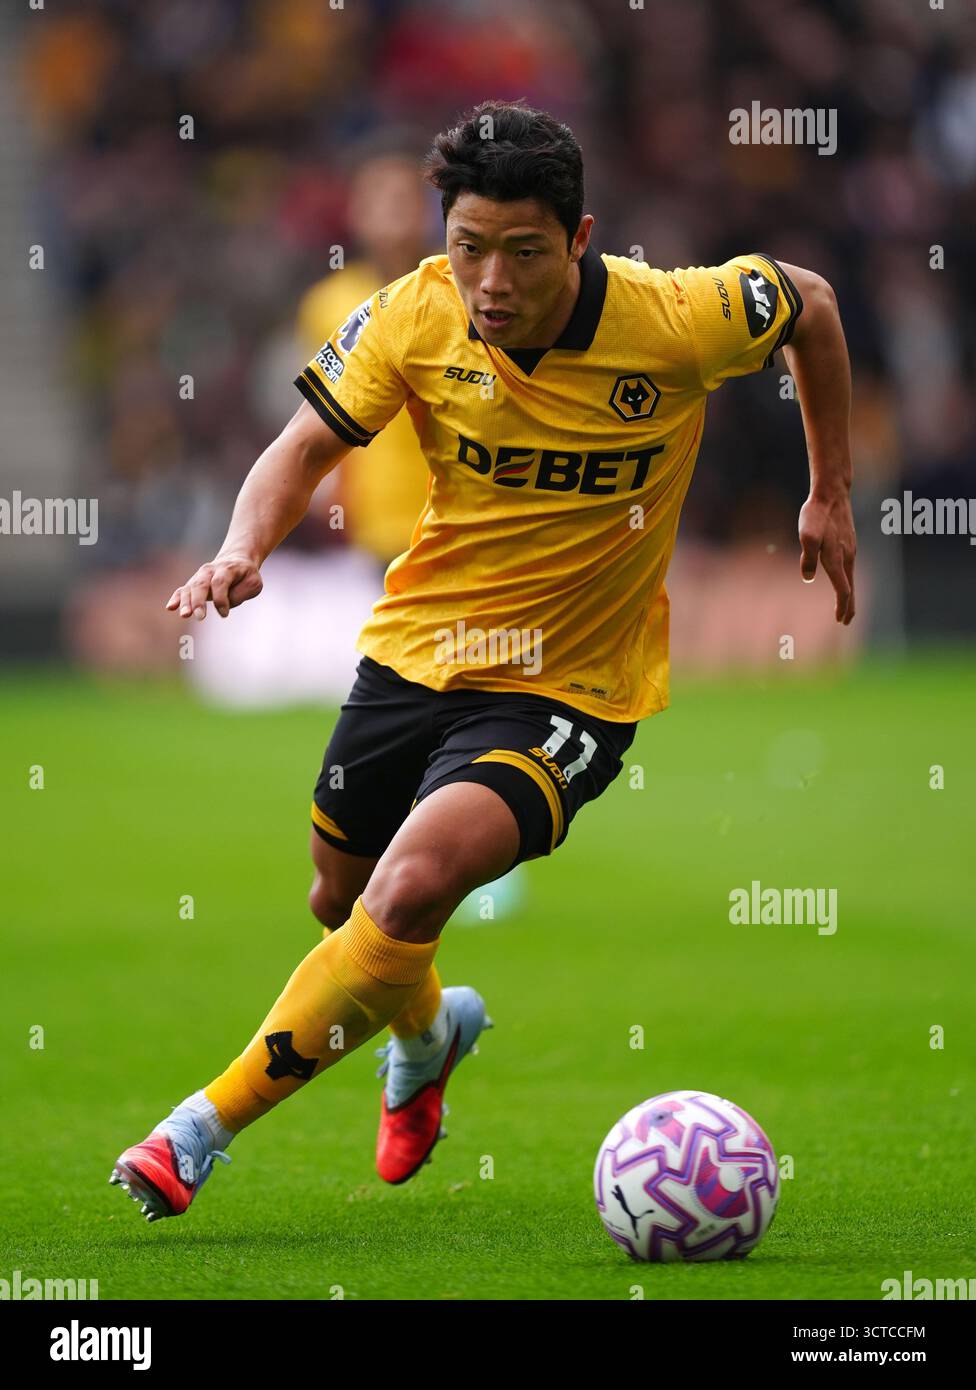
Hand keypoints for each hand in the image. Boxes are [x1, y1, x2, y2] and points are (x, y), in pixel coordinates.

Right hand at [165, 553, 262, 619]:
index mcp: (227, 568)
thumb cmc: (246, 575)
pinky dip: (176, 598)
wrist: (236, 559)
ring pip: (190, 588)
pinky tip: (170, 607)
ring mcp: (199, 576)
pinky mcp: (193, 584)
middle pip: (201, 584)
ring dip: (186, 602)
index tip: (224, 614)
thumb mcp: (254, 583)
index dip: (221, 599)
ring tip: (184, 615)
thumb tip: (224, 606)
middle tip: (199, 617)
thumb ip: (241, 593)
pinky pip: (182, 590)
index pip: (220, 582)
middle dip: (199, 601)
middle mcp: (210, 570)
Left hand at [798, 492, 855, 624]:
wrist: (832, 493)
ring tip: (847, 606)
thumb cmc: (816, 514)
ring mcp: (850, 549)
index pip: (843, 588)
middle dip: (849, 606)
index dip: (841, 605)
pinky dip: (848, 580)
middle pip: (850, 587)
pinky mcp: (849, 542)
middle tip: (846, 621)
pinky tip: (844, 580)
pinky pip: (850, 567)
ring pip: (851, 577)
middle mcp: (847, 556)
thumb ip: (808, 556)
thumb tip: (808, 578)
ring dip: (850, 594)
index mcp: (837, 557)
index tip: (839, 620)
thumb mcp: (807, 534)